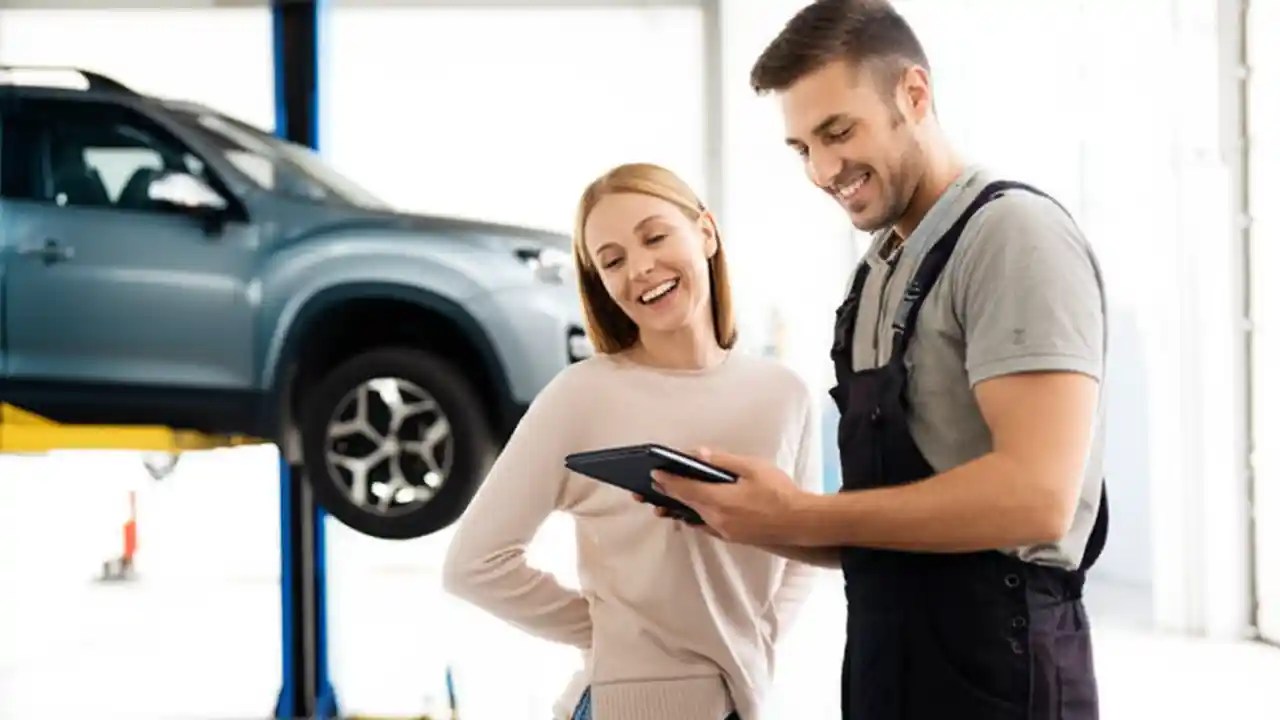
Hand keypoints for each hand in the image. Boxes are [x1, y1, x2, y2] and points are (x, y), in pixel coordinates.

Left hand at [643, 447, 807, 544]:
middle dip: (666, 494)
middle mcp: (716, 518)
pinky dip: (694, 518)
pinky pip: (706, 526)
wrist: (800, 522)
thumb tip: (697, 454)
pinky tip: (689, 516)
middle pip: (685, 504)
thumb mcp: (752, 467)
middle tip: (648, 488)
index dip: (667, 480)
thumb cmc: (779, 492)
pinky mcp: (733, 537)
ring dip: (677, 509)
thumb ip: (722, 461)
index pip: (684, 489)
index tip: (653, 473)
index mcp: (718, 500)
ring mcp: (724, 531)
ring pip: (694, 517)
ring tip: (660, 504)